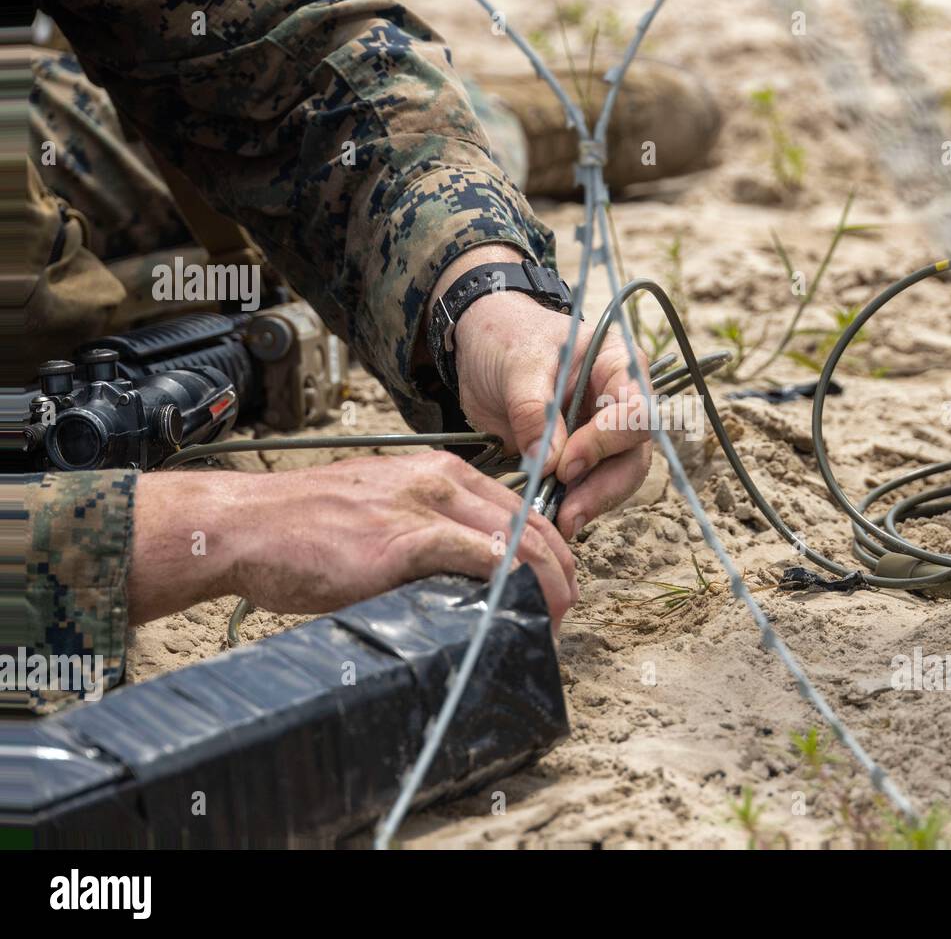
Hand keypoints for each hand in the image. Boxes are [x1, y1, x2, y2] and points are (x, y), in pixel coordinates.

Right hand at [128, 453, 577, 629]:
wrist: (245, 526)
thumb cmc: (302, 528)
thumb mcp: (378, 513)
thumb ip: (426, 533)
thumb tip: (466, 575)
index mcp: (435, 471)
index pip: (517, 506)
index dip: (548, 548)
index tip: (557, 581)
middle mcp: (438, 479)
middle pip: (529, 522)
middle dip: (560, 569)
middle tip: (566, 606)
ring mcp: (423, 506)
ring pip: (515, 540)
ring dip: (546, 583)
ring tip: (553, 618)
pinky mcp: (405, 538)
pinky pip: (480, 556)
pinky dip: (511, 583)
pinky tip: (521, 608)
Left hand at [449, 265, 651, 541]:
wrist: (482, 349)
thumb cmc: (506, 339)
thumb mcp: (518, 365)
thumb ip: (533, 410)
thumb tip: (548, 463)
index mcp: (619, 364)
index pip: (636, 409)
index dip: (608, 441)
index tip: (567, 464)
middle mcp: (620, 400)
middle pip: (634, 452)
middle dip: (604, 485)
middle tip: (569, 512)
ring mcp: (604, 431)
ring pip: (619, 476)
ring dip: (591, 502)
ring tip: (560, 522)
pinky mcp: (583, 456)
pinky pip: (590, 486)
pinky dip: (575, 504)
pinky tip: (554, 517)